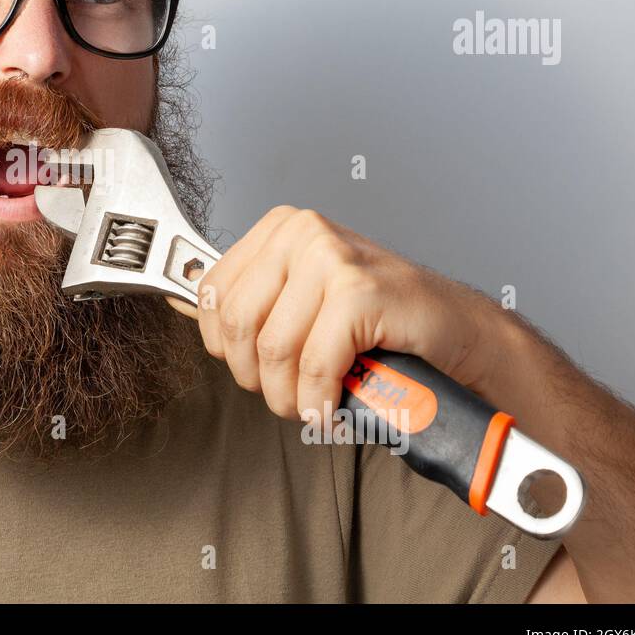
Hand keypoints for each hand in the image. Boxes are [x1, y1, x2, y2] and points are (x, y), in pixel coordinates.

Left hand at [169, 206, 499, 422]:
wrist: (455, 332)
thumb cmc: (379, 324)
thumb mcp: (301, 300)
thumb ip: (247, 299)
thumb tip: (179, 298)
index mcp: (279, 229)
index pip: (209, 296)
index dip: (227, 348)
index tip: (258, 366)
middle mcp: (301, 232)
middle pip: (235, 326)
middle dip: (259, 378)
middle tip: (292, 392)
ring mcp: (331, 257)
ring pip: (273, 351)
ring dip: (292, 397)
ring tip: (316, 402)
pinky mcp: (359, 291)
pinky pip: (313, 366)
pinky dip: (321, 401)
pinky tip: (337, 406)